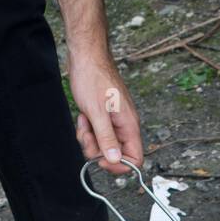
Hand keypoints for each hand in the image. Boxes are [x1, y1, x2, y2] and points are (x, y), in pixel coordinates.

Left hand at [68, 53, 142, 175]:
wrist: (86, 55)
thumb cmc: (93, 77)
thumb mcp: (97, 112)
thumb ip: (107, 138)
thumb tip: (115, 159)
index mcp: (129, 125)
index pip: (135, 158)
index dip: (119, 165)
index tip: (102, 160)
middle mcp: (125, 126)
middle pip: (117, 155)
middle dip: (98, 151)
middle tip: (87, 135)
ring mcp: (115, 122)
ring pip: (105, 146)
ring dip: (90, 140)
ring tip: (84, 122)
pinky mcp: (105, 118)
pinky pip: (98, 135)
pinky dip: (88, 131)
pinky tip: (84, 117)